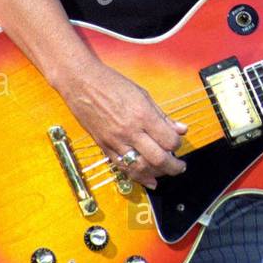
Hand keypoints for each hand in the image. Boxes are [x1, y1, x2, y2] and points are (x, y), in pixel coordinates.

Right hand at [58, 60, 187, 189]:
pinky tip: (148, 180)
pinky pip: (122, 167)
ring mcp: (115, 140)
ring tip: (165, 172)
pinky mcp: (104, 146)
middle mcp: (130, 130)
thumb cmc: (112, 83)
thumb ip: (162, 116)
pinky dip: (137, 176)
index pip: (169, 140)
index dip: (178, 145)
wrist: (81, 82)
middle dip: (173, 167)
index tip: (178, 143)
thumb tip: (181, 129)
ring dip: (157, 174)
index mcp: (143, 115)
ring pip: (140, 168)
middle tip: (180, 167)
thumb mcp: (143, 95)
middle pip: (158, 159)